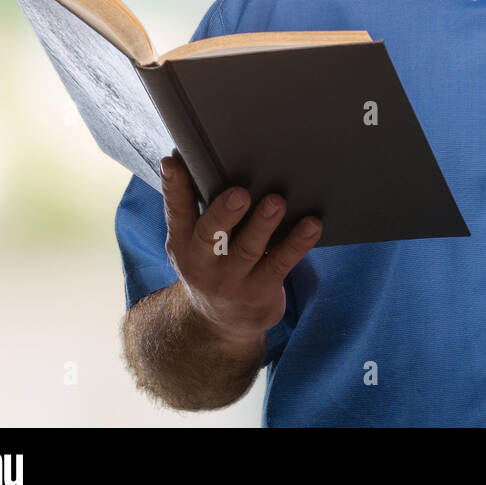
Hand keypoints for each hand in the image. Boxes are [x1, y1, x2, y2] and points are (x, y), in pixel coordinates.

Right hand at [159, 152, 322, 347]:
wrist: (220, 325)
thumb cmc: (213, 266)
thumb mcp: (194, 245)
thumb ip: (197, 211)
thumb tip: (193, 159)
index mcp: (183, 243)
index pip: (176, 211)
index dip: (173, 186)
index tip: (173, 161)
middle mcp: (203, 263)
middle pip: (210, 235)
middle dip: (224, 213)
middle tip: (241, 193)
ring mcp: (231, 280)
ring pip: (248, 249)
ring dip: (264, 224)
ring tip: (276, 202)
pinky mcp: (259, 290)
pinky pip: (281, 263)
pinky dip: (298, 243)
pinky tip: (312, 225)